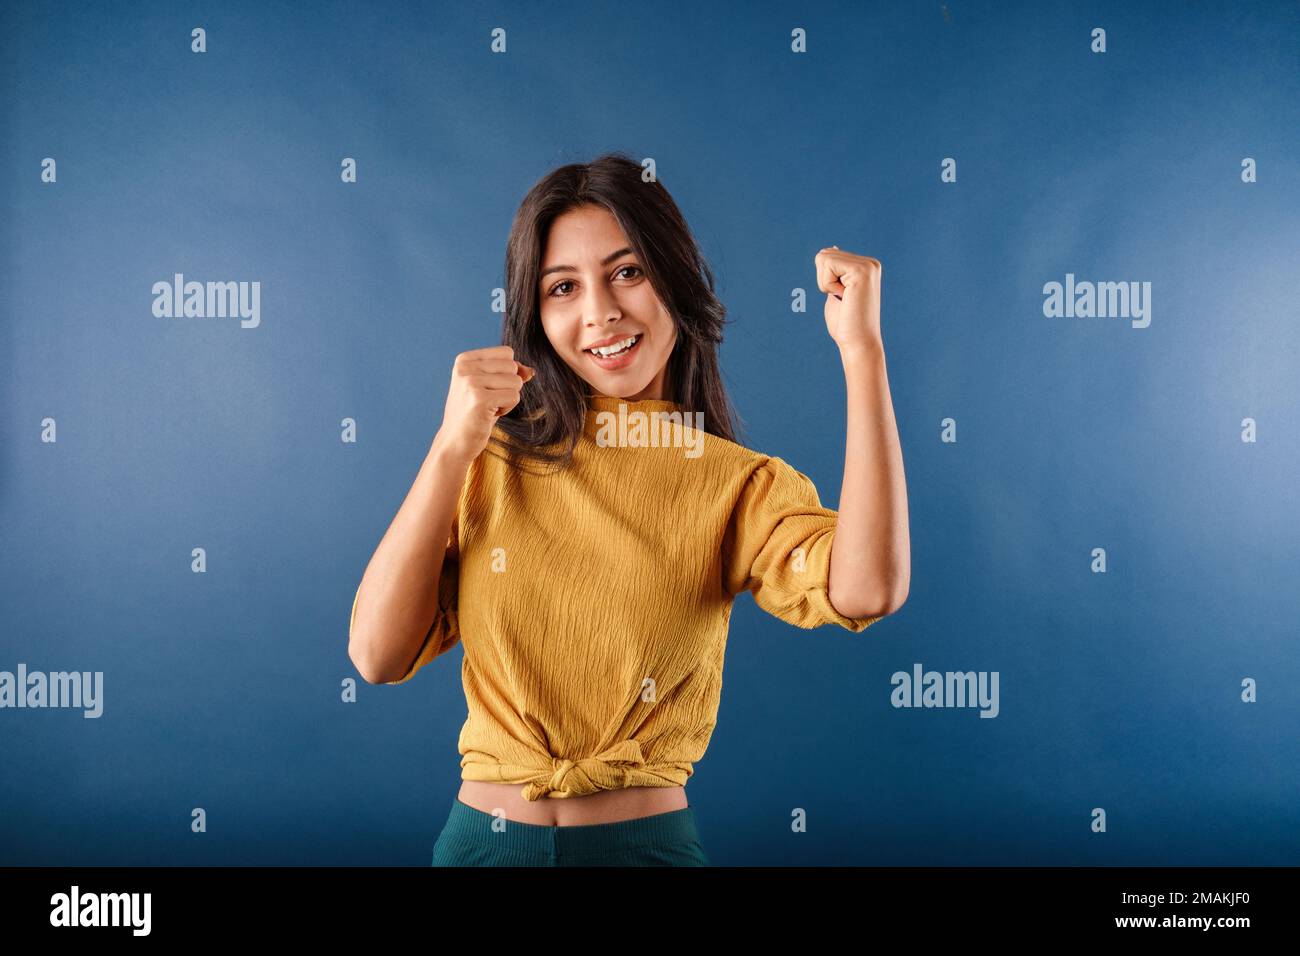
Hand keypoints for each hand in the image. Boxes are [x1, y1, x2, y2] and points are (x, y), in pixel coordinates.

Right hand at [434, 345, 533, 463]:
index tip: (487, 389)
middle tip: (488, 401)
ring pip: (516, 382)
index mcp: (465, 359)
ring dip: (508, 399)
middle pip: (513, 367)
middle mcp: (466, 367)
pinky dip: (507, 409)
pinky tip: (488, 415)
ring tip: (488, 409)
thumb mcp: (490, 388)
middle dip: (508, 387)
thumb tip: (531, 370)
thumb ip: (509, 374)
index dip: (506, 373)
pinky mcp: (480, 398)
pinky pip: (514, 397)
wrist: (455, 442)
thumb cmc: (474, 414)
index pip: (507, 353)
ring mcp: (471, 382)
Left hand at [814, 245, 882, 349]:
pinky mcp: (862, 271)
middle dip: (823, 279)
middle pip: (824, 254)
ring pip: (824, 258)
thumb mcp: (836, 291)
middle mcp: (870, 263)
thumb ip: (834, 272)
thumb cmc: (846, 324)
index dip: (825, 280)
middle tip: (842, 299)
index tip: (842, 297)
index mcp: (865, 266)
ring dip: (825, 283)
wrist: (858, 343)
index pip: (828, 256)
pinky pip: (828, 265)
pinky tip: (844, 297)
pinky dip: (828, 285)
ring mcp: (868, 265)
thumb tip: (832, 249)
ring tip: (844, 299)